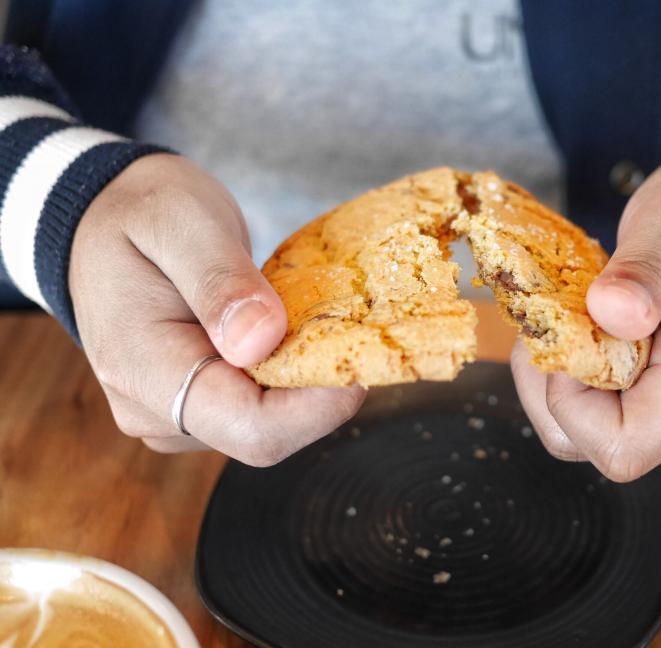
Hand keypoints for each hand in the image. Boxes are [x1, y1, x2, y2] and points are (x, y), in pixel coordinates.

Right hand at [69, 154, 364, 464]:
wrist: (104, 218)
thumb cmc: (140, 213)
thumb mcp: (179, 221)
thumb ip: (220, 280)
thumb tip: (261, 341)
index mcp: (142, 369)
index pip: (249, 429)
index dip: (318, 406)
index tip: (361, 354)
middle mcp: (155, 411)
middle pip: (267, 433)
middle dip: (317, 386)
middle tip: (343, 320)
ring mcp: (175, 416)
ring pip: (271, 424)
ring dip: (305, 377)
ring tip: (305, 313)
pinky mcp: (198, 407)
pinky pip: (262, 408)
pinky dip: (290, 373)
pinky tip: (290, 328)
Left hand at [511, 155, 660, 480]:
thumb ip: (646, 266)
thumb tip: (609, 312)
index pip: (624, 445)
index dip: (570, 402)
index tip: (569, 334)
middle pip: (596, 445)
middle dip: (552, 384)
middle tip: (560, 313)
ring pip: (587, 438)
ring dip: (557, 380)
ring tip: (576, 315)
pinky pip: (601, 419)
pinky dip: (574, 380)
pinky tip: (589, 331)